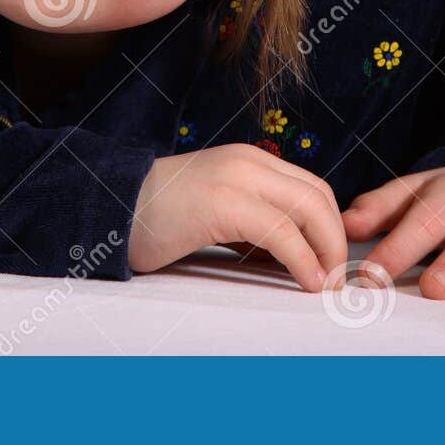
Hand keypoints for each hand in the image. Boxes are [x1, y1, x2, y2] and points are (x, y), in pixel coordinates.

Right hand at [129, 144, 347, 290]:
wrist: (107, 209)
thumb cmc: (158, 221)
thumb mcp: (217, 215)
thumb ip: (255, 228)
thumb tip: (297, 261)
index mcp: (249, 161)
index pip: (313, 187)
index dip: (332, 227)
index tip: (334, 263)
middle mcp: (249, 161)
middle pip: (319, 196)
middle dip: (336, 240)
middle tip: (336, 278)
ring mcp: (236, 178)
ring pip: (309, 209)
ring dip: (327, 251)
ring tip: (326, 284)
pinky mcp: (223, 203)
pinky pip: (281, 232)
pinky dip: (303, 259)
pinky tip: (307, 281)